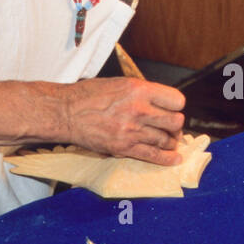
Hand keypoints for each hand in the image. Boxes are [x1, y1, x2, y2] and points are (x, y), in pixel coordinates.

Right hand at [56, 78, 185, 165]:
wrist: (66, 112)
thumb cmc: (89, 95)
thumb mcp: (119, 83)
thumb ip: (142, 92)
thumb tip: (160, 103)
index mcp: (139, 90)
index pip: (176, 100)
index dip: (176, 105)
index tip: (172, 108)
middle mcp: (138, 110)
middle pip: (175, 121)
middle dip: (176, 125)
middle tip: (171, 126)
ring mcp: (132, 130)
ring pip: (166, 140)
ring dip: (170, 141)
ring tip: (168, 140)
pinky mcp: (124, 147)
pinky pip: (153, 155)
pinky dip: (167, 159)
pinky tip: (175, 159)